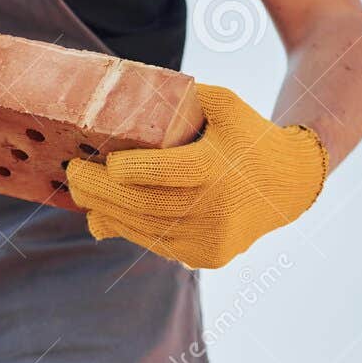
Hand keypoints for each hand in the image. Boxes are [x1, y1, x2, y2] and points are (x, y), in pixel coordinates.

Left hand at [67, 83, 327, 268]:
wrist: (289, 184)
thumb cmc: (245, 134)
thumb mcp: (220, 104)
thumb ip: (174, 104)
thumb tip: (120, 112)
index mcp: (219, 168)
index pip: (163, 172)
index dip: (125, 170)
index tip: (100, 159)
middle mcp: (216, 209)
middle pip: (144, 204)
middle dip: (100, 192)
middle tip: (73, 176)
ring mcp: (212, 240)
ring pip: (145, 229)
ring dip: (107, 213)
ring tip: (82, 195)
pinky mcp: (207, 258)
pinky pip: (157, 244)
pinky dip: (128, 229)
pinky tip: (104, 214)